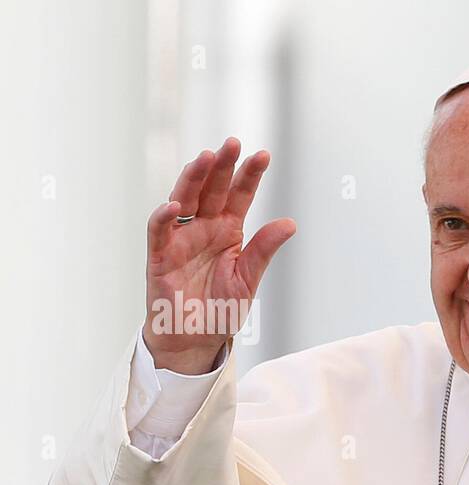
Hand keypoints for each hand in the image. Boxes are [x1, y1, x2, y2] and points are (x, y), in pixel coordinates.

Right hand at [144, 136, 295, 373]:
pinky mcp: (160, 255)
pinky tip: (176, 204)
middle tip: (233, 143)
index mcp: (228, 231)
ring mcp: (180, 239)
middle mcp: (203, 228)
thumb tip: (290, 223)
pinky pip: (159, 231)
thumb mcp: (249, 278)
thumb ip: (264, 250)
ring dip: (193, 178)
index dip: (250, 176)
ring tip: (206, 158)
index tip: (264, 155)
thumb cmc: (220, 308)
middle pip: (212, 189)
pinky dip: (164, 217)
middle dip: (222, 166)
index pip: (239, 196)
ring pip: (184, 199)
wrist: (196, 339)